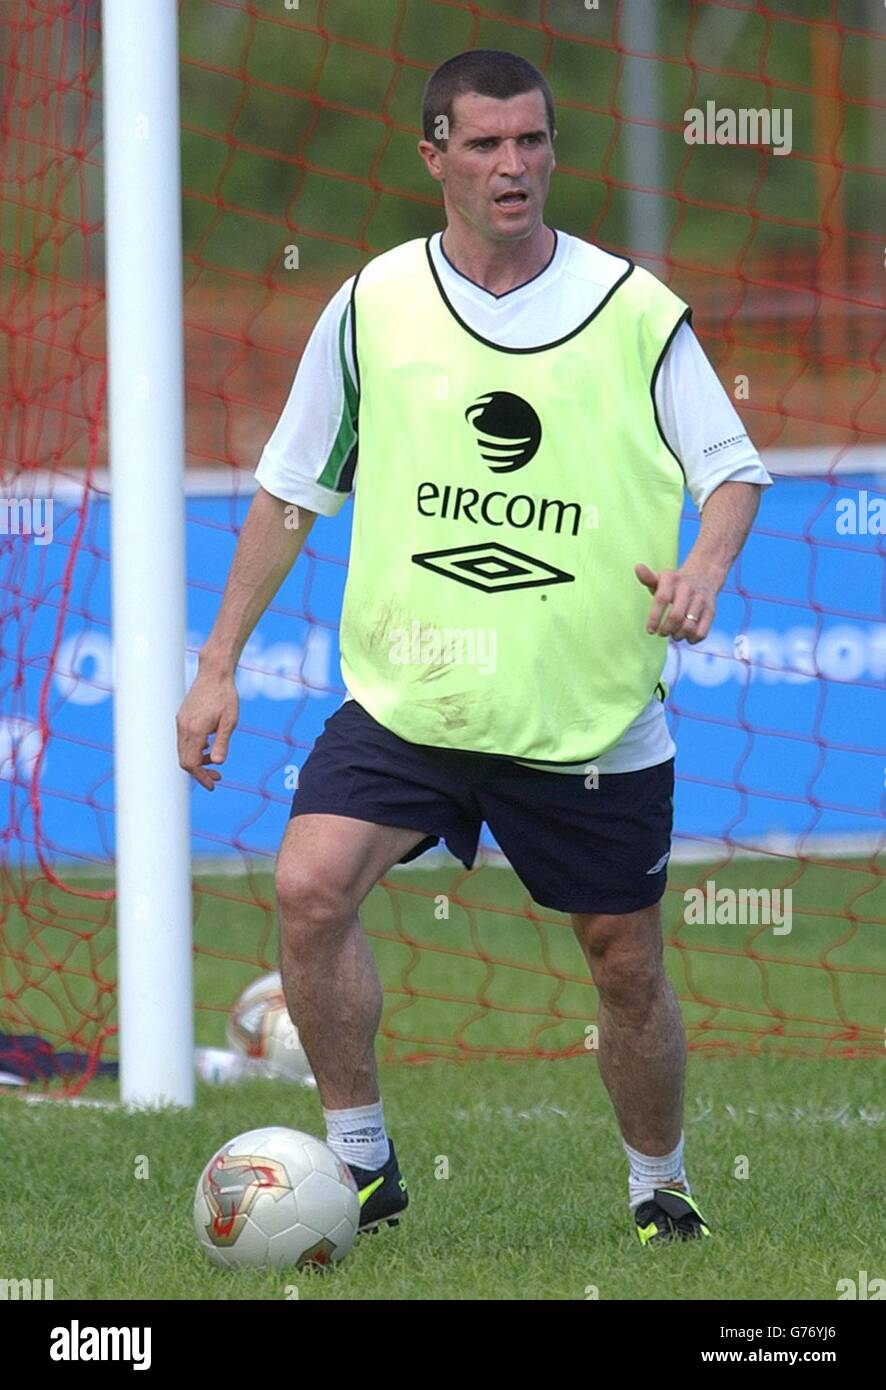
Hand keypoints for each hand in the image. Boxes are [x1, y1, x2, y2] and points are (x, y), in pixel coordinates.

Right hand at [176, 666, 239, 789]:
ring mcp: (181, 721)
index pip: (191, 763)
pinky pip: (184, 740)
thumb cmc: (225, 696)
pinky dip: (194, 749)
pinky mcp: (182, 717)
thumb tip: (217, 763)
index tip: (213, 785)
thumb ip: (222, 743)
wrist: (214, 673)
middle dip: (199, 772)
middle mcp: (183, 727)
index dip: (201, 777)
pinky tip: (208, 746)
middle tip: (217, 777)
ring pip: (183, 750)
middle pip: (184, 760)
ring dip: (197, 760)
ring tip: (214, 760)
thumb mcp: (229, 722)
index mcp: (195, 730)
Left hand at [634, 562, 719, 643]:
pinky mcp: (711, 610)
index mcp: (672, 579)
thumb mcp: (661, 578)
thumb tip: (637, 567)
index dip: (654, 617)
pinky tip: (686, 636)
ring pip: (688, 626)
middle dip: (666, 629)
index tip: (650, 631)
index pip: (661, 599)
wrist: (704, 576)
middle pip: (675, 616)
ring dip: (678, 635)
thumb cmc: (674, 583)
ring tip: (673, 634)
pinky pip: (701, 632)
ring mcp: (701, 599)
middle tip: (662, 633)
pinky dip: (692, 640)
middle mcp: (688, 588)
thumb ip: (648, 578)